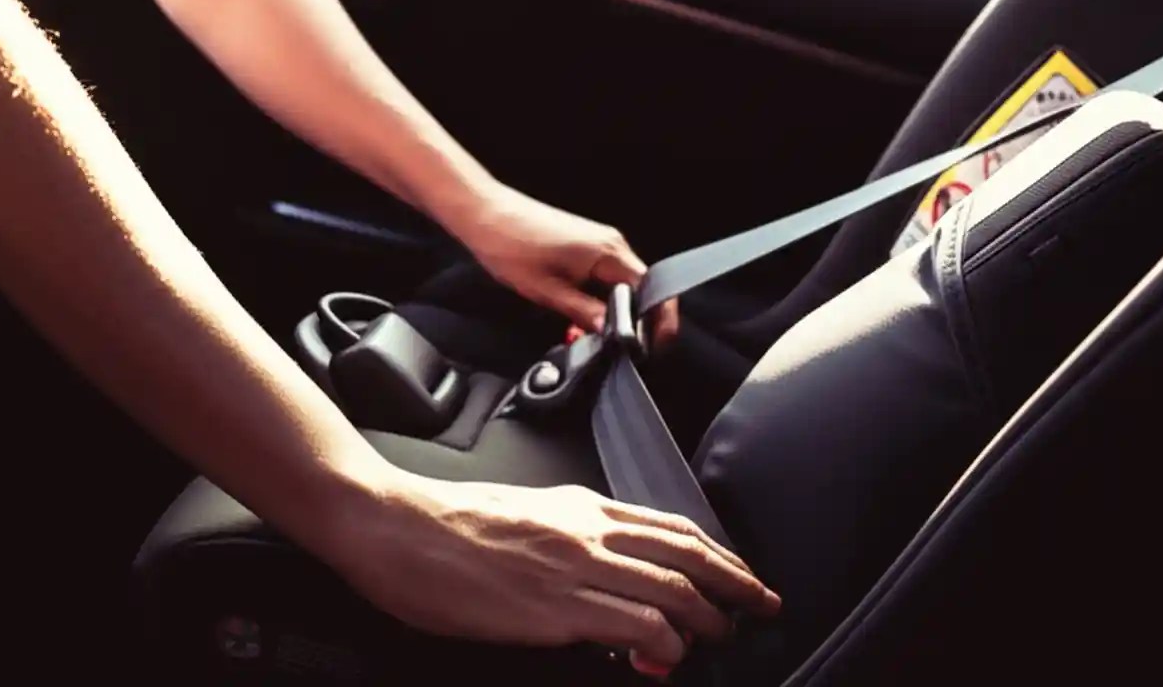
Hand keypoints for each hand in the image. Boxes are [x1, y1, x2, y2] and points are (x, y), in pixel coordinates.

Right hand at [326, 476, 779, 670]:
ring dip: (707, 617)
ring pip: (671, 589)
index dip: (719, 552)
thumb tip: (607, 567)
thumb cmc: (451, 525)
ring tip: (721, 635)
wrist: (399, 527)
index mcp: (582, 507)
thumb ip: (572, 535)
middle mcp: (588, 531)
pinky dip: (662, 642)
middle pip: (688, 554)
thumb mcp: (527, 514)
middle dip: (735, 583)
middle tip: (763, 605)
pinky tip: (666, 656)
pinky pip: (633, 624)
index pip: (672, 526)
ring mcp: (574, 568)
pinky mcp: (554, 606)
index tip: (743, 573)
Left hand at [448, 182, 679, 348]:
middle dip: (633, 322)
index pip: (652, 290)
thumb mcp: (547, 291)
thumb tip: (611, 334)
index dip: (656, 322)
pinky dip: (600, 301)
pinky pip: (606, 279)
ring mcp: (599, 243)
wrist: (484, 213)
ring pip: (622, 286)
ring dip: (613, 313)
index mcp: (608, 253)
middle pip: (640, 290)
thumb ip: (584, 313)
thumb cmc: (509, 245)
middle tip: (619, 349)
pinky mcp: (585, 246)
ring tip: (594, 337)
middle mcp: (611, 244)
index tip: (649, 347)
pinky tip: (580, 319)